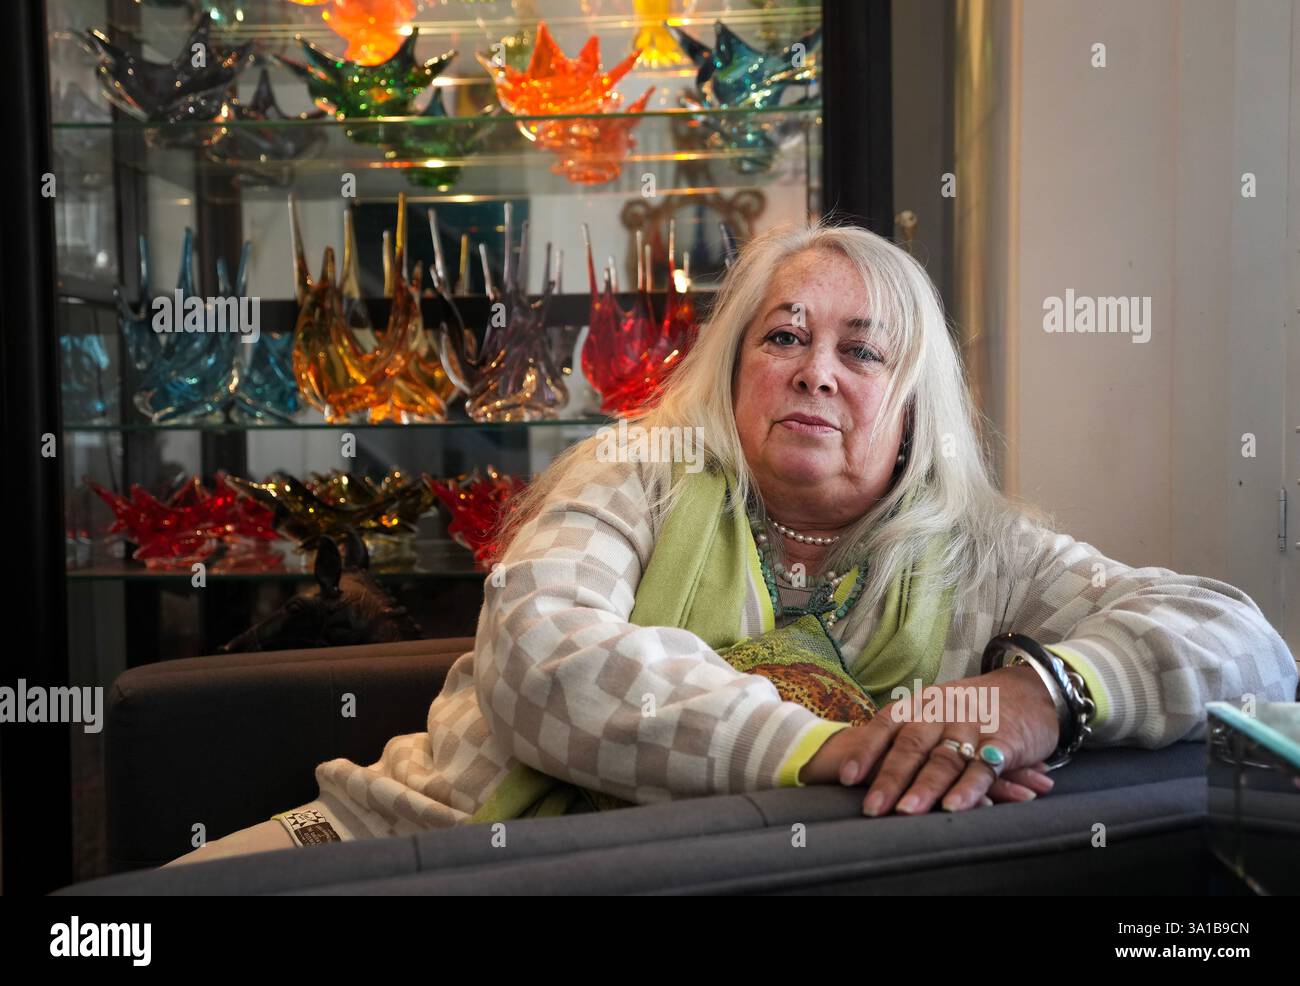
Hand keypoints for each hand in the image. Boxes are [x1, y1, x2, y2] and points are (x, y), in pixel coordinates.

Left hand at [797, 664, 1059, 812]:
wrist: (1033, 691)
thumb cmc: (971, 711)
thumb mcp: (936, 713)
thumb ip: (906, 738)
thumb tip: (859, 770)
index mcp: (921, 705)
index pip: (886, 724)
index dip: (865, 751)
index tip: (846, 778)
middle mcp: (942, 711)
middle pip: (911, 745)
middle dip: (890, 778)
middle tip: (872, 808)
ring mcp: (973, 725)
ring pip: (945, 758)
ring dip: (925, 787)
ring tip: (906, 812)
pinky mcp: (1005, 742)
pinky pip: (984, 766)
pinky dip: (969, 788)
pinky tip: (954, 807)